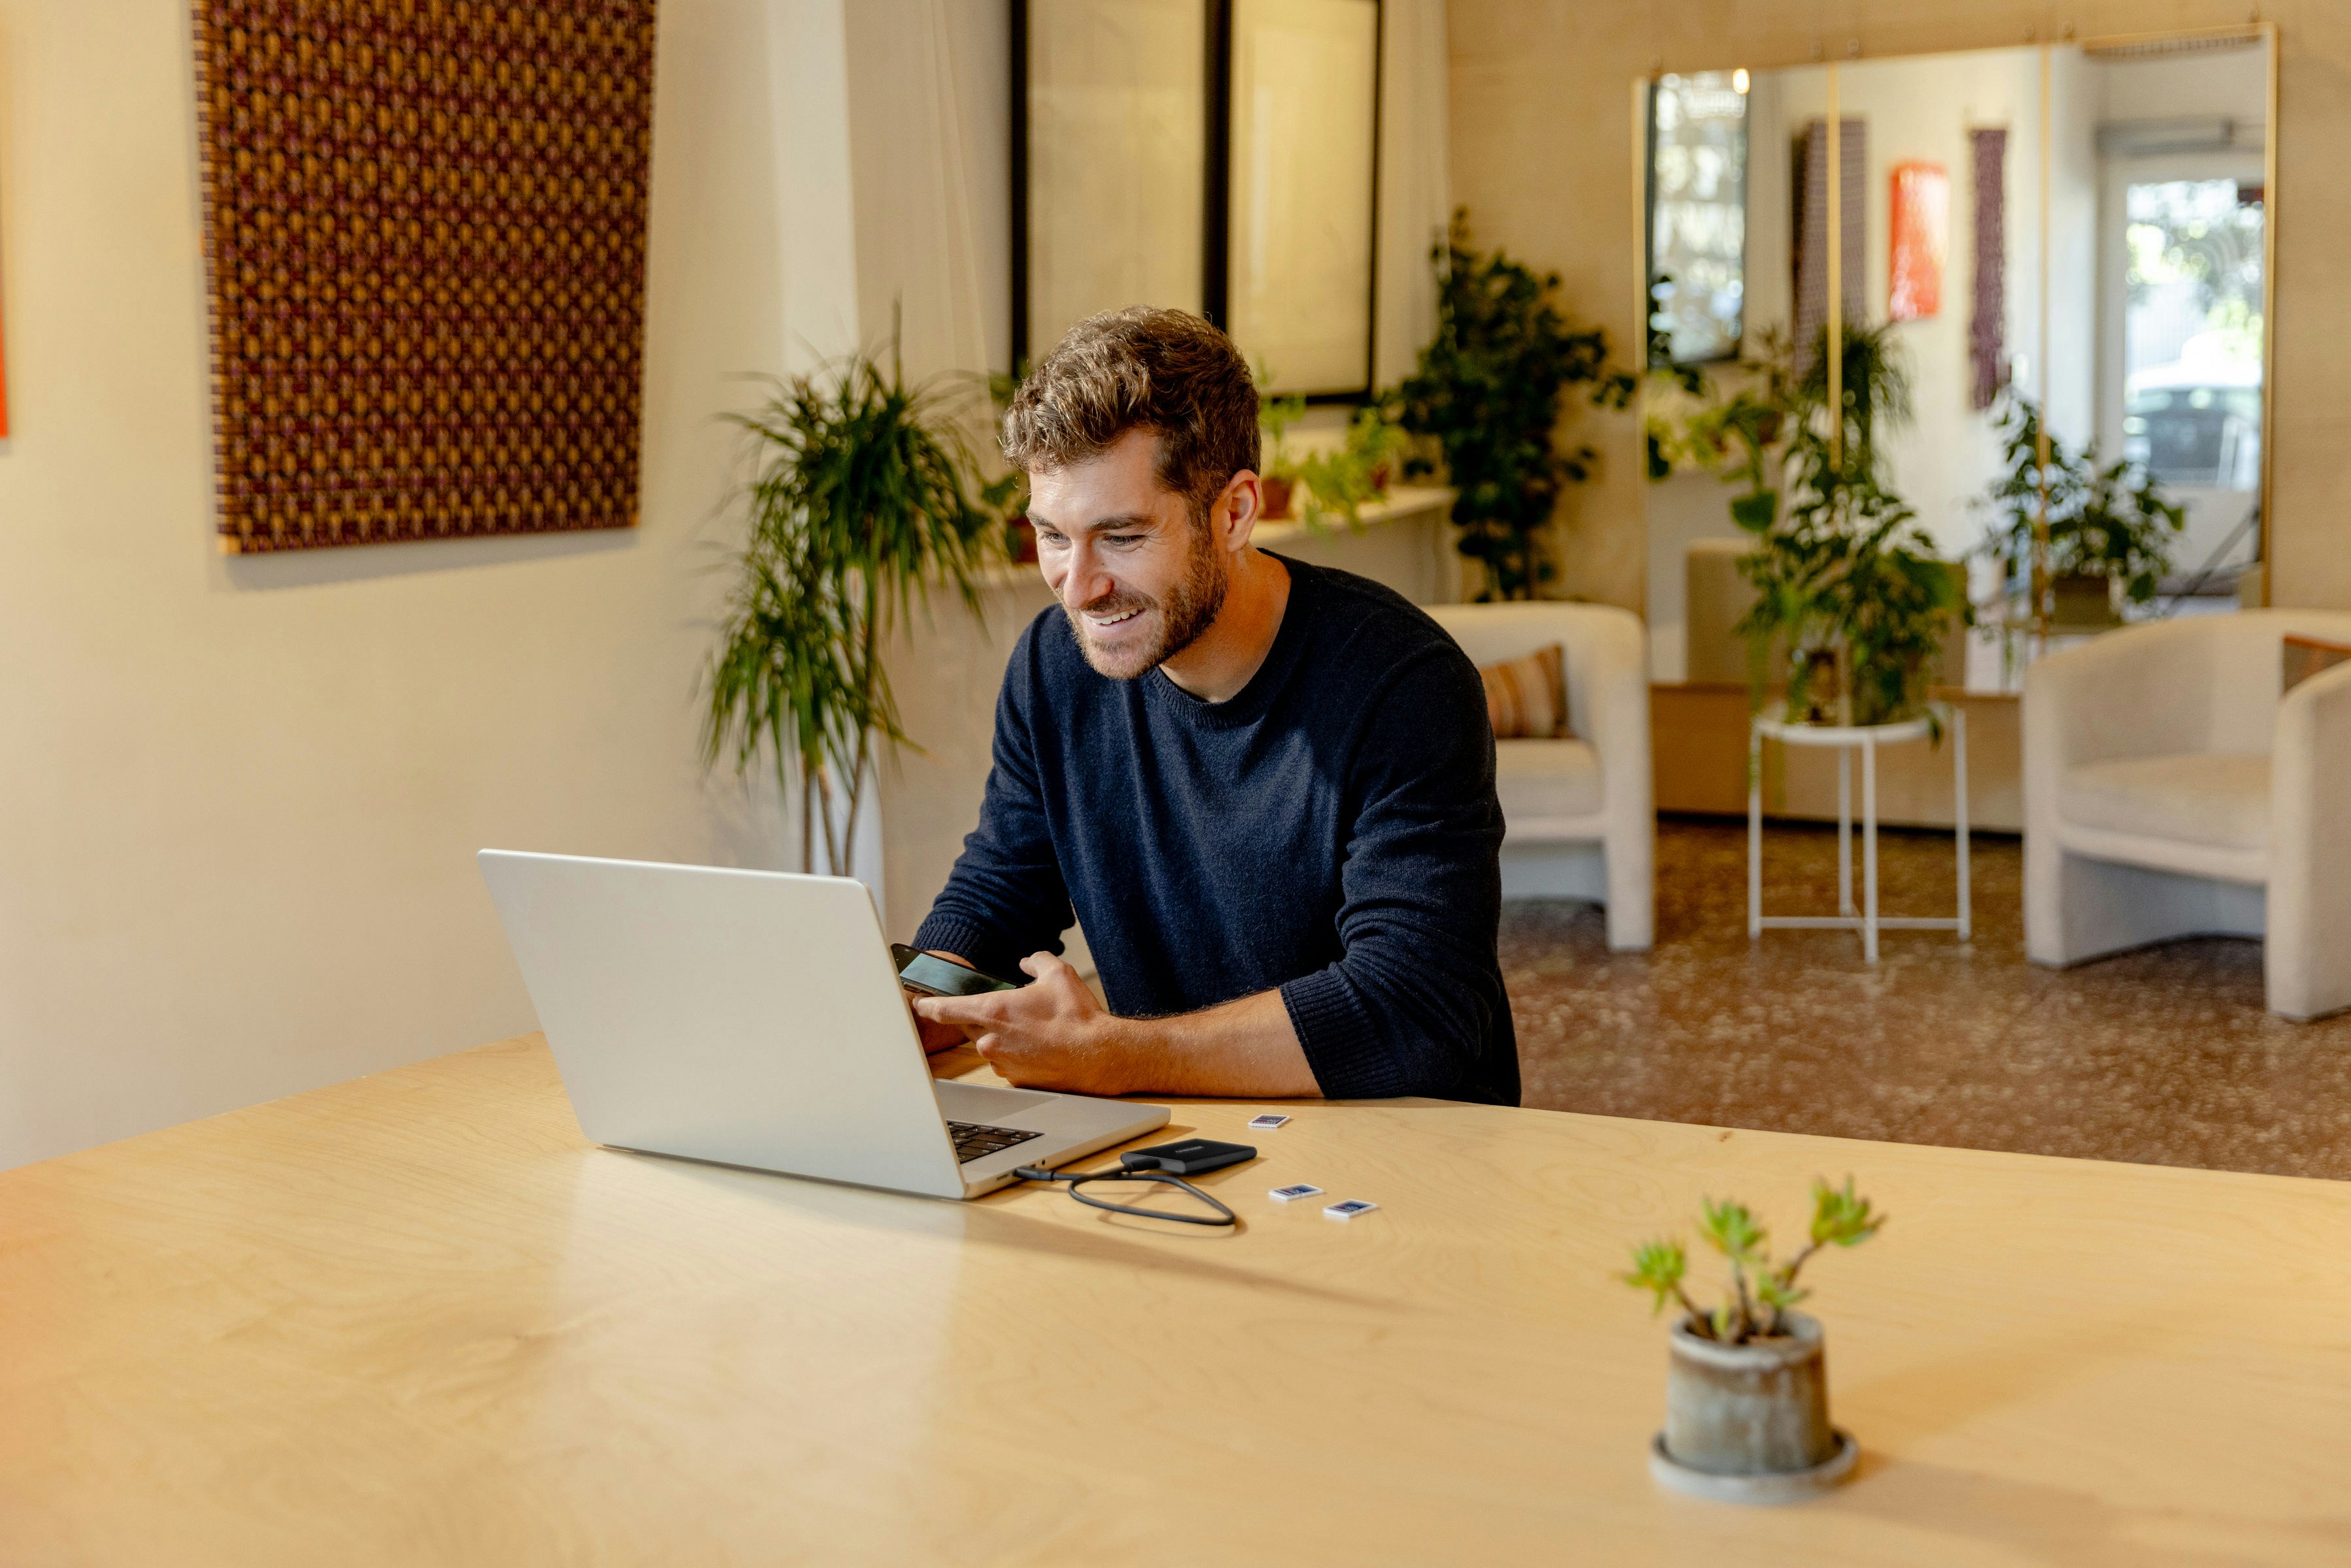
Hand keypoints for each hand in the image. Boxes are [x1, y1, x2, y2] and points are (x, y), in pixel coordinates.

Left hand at [912, 952, 1136, 1095]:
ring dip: (1003, 1037)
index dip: (928, 1006)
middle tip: (1013, 1013)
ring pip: (990, 1044)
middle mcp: (989, 1039)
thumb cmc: (1076, 1016)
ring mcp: (1000, 1062)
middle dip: (984, 1018)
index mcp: (993, 1011)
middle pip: (970, 1026)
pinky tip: (1041, 1047)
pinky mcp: (1014, 1078)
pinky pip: (1006, 1062)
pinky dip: (1017, 1053)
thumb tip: (1028, 961)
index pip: (945, 1009)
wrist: (1096, 1055)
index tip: (918, 1004)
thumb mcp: (1057, 974)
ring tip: (1036, 1030)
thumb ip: (1036, 961)